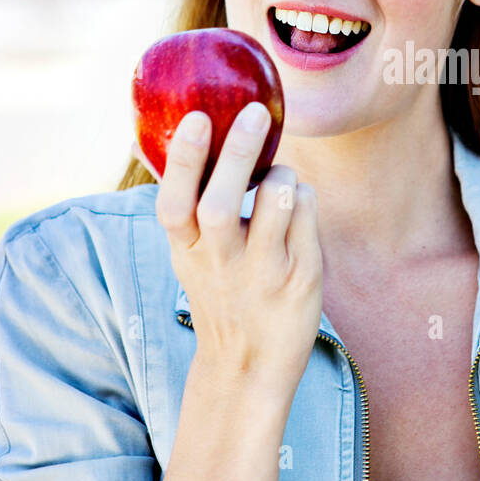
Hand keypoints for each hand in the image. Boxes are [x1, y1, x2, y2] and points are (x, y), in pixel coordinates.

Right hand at [135, 103, 322, 398]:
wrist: (249, 367)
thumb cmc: (222, 292)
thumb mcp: (192, 257)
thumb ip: (192, 208)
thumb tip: (201, 131)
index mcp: (185, 251)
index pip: (173, 204)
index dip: (183, 160)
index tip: (195, 117)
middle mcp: (221, 262)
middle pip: (222, 203)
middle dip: (237, 153)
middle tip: (253, 113)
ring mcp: (264, 271)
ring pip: (277, 200)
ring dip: (281, 174)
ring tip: (277, 180)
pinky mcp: (302, 275)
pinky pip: (306, 210)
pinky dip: (302, 195)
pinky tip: (295, 207)